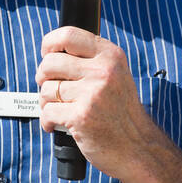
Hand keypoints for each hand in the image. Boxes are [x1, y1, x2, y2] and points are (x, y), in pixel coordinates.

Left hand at [36, 26, 160, 180]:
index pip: (68, 34)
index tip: (46, 54)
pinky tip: (56, 124)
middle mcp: (103, 71)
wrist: (139, 148)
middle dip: (43, 77)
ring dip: (46, 102)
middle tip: (51, 89)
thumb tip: (51, 52)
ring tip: (59, 109)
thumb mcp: (115, 75)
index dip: (50, 43)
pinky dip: (47, 121)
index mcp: (111, 56)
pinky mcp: (81, 117)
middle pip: (50, 62)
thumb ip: (90, 60)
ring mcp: (92, 94)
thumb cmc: (121, 113)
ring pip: (46, 89)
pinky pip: (47, 111)